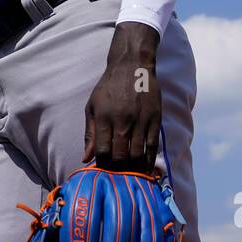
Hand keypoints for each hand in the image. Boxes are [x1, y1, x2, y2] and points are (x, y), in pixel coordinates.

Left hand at [83, 22, 162, 173]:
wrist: (132, 66)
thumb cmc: (108, 87)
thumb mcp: (92, 106)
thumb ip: (90, 133)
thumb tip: (86, 158)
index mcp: (104, 118)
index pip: (103, 151)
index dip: (103, 165)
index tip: (103, 170)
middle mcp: (123, 121)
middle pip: (120, 156)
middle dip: (118, 169)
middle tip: (117, 175)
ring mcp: (141, 120)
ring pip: (138, 154)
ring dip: (134, 168)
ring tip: (130, 174)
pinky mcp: (155, 119)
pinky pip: (153, 146)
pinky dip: (149, 160)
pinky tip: (145, 167)